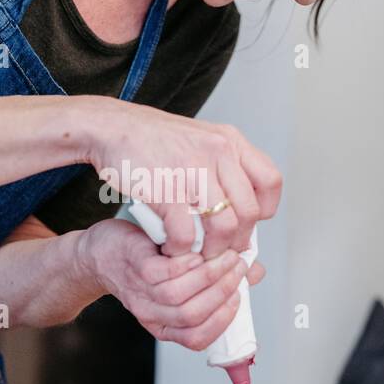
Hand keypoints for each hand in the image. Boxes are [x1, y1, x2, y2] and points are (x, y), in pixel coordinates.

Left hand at [79, 218, 265, 350]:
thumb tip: (254, 274)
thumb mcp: (182, 279)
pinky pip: (167, 274)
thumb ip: (219, 279)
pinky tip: (198, 251)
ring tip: (225, 256)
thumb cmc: (144, 264)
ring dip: (211, 276)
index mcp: (164, 325)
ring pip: (181, 298)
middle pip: (193, 316)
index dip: (223, 320)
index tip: (239, 296)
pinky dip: (188, 265)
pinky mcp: (137, 269)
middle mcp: (152, 314)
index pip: (197, 339)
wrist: (102, 252)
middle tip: (238, 267)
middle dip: (223, 292)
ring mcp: (142, 293)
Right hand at [81, 97, 281, 258]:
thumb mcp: (200, 140)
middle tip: (222, 249)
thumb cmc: (153, 141)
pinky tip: (173, 247)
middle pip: (250, 211)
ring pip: (225, 226)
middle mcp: (219, 152)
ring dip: (213, 249)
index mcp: (230, 141)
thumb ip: (223, 168)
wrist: (112, 128)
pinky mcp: (167, 189)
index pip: (271, 182)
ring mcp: (194, 170)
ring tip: (200, 254)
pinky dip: (182, 249)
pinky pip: (187, 233)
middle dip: (238, 239)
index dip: (264, 211)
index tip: (247, 223)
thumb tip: (241, 212)